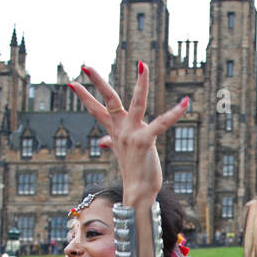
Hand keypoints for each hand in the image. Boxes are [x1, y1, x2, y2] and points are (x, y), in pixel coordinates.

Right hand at [68, 62, 187, 205]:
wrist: (138, 191)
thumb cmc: (134, 171)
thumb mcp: (120, 152)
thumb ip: (110, 143)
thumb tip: (102, 142)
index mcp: (115, 131)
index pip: (96, 110)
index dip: (84, 96)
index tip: (72, 83)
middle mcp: (121, 130)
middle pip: (108, 100)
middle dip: (97, 81)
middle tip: (85, 65)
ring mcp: (132, 134)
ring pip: (136, 103)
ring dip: (141, 84)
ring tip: (142, 65)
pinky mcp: (146, 140)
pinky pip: (161, 123)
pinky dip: (174, 113)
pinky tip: (185, 102)